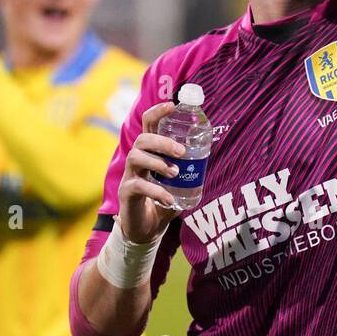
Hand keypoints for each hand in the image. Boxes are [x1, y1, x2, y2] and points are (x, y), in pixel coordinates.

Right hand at [117, 102, 184, 243]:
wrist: (146, 230)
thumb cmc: (162, 202)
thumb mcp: (179, 184)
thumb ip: (190, 172)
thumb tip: (210, 158)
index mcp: (149, 153)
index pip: (149, 125)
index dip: (158, 112)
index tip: (172, 105)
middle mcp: (137, 161)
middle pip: (142, 139)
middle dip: (162, 141)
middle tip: (182, 152)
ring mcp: (129, 176)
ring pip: (136, 157)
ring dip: (158, 162)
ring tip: (174, 172)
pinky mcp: (126, 194)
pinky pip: (138, 185)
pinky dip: (156, 190)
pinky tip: (168, 198)